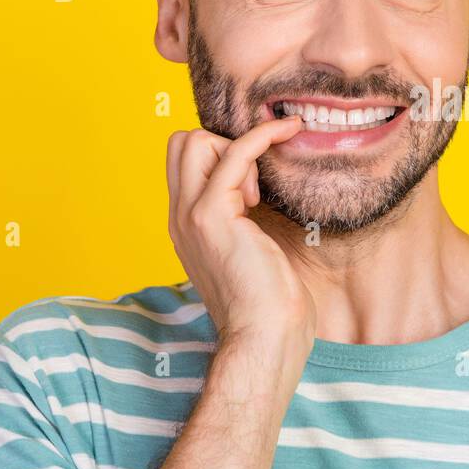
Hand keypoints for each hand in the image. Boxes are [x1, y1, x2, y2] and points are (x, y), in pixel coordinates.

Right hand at [165, 117, 315, 393]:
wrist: (264, 337)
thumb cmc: (268, 304)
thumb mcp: (248, 252)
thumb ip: (242, 222)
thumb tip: (258, 192)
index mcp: (186, 225)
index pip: (182, 163)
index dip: (219, 158)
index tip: (253, 189)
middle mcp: (180, 216)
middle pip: (180, 143)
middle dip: (222, 145)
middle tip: (254, 188)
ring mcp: (191, 214)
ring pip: (195, 140)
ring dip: (238, 150)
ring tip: (258, 196)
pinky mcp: (212, 215)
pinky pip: (235, 151)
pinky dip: (264, 135)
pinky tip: (289, 131)